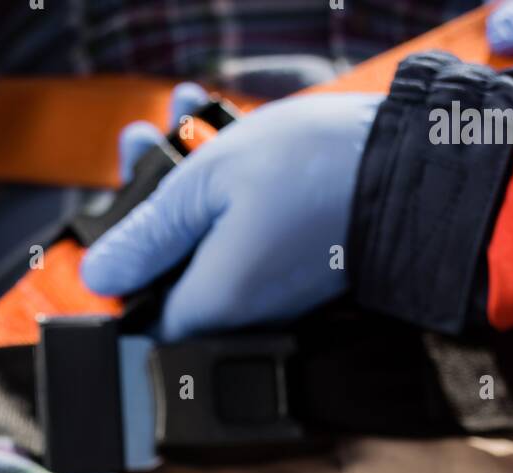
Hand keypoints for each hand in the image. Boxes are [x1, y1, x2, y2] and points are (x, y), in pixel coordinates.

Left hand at [81, 90, 381, 339]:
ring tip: (182, 116)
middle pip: (169, 271)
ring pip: (205, 243)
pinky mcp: (293, 273)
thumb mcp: (208, 183)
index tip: (120, 201)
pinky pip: (243, 237)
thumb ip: (147, 233)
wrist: (414, 173)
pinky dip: (228, 191)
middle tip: (144, 139)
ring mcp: (268, 297)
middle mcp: (235, 316)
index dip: (122, 259)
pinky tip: (220, 135)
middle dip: (149, 199)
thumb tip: (98, 274)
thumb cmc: (313, 174)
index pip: (138, 312)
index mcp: (206, 308)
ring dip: (186, 181)